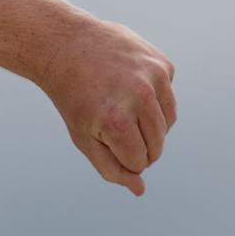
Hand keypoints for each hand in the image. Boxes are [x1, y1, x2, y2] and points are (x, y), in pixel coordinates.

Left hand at [34, 15, 177, 195]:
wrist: (65, 46)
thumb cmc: (73, 98)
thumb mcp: (83, 137)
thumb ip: (111, 168)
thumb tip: (140, 189)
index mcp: (116, 121)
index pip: (140, 162)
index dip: (122, 156)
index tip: (105, 139)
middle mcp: (140, 97)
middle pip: (158, 145)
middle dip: (139, 144)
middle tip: (113, 125)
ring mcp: (154, 77)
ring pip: (169, 123)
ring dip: (150, 124)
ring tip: (123, 108)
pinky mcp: (163, 65)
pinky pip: (168, 97)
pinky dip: (154, 99)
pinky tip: (129, 85)